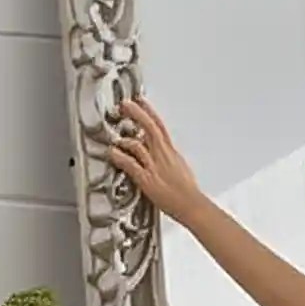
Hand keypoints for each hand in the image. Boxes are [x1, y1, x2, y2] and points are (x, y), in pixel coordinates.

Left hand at [108, 97, 206, 223]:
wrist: (192, 205)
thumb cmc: (188, 191)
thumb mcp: (180, 167)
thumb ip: (168, 157)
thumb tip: (162, 153)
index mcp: (171, 152)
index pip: (160, 126)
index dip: (149, 111)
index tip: (140, 101)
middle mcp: (163, 155)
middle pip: (149, 127)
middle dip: (136, 113)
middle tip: (124, 105)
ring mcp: (154, 166)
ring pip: (137, 144)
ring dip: (123, 138)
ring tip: (113, 135)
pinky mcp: (147, 179)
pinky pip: (130, 164)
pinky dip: (119, 157)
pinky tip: (112, 153)